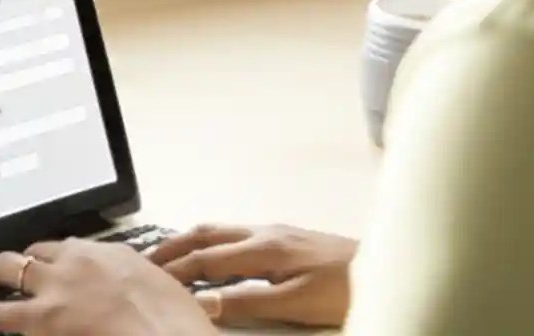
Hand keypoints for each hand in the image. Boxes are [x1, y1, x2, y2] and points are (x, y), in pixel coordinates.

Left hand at [0, 238, 218, 335]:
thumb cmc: (175, 323)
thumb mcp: (158, 289)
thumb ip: (130, 283)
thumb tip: (125, 288)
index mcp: (107, 254)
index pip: (65, 249)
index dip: (45, 260)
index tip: (37, 267)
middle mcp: (76, 263)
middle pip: (29, 255)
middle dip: (5, 265)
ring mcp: (57, 291)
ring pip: (5, 274)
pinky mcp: (43, 322)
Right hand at [149, 224, 356, 327]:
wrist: (389, 266)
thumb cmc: (346, 288)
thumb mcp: (295, 304)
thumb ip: (247, 301)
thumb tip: (203, 302)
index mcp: (264, 248)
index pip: (206, 259)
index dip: (175, 270)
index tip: (148, 280)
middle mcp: (265, 232)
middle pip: (206, 233)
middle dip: (172, 245)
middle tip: (144, 259)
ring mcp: (276, 230)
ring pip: (220, 229)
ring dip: (189, 239)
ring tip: (167, 252)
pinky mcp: (287, 235)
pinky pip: (236, 233)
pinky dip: (211, 240)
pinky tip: (212, 252)